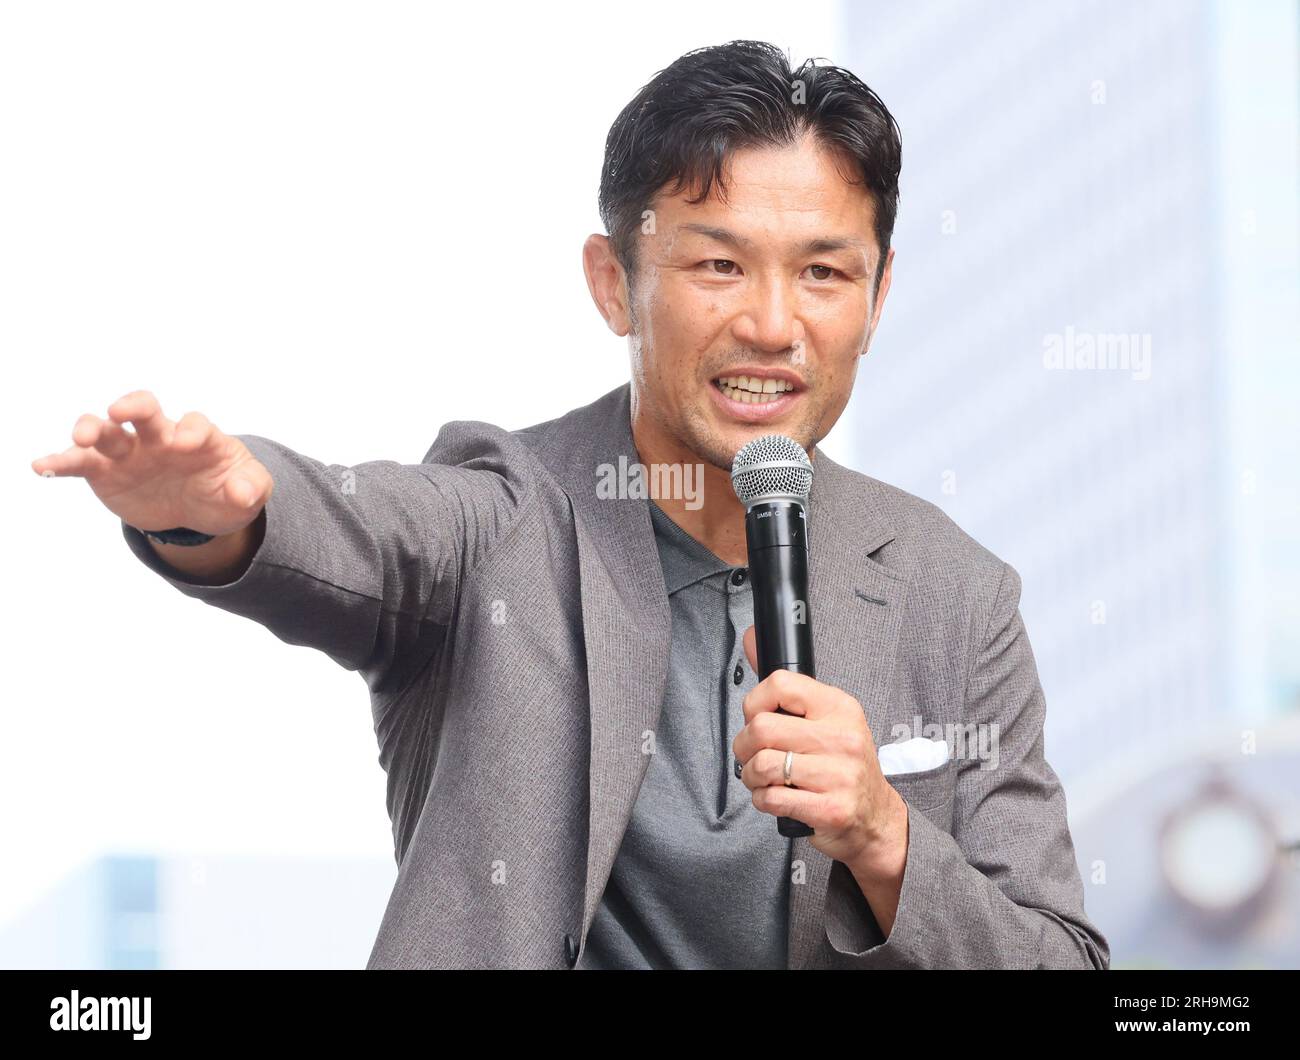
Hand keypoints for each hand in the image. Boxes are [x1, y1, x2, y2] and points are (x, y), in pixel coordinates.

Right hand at [30, 389, 272, 536]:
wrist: (201, 510)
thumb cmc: (226, 490)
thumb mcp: (251, 492)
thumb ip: (252, 487)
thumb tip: (243, 490)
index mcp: (200, 437)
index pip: (196, 424)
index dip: (192, 430)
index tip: (187, 443)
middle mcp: (161, 436)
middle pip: (145, 410)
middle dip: (134, 405)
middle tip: (122, 411)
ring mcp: (131, 452)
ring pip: (107, 431)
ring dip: (91, 428)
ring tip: (81, 438)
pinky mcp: (107, 472)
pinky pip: (80, 463)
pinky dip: (60, 462)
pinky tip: (41, 465)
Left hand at [732, 625, 906, 872]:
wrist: (875, 818)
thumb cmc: (843, 765)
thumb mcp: (826, 718)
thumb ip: (786, 687)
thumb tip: (752, 638)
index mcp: (839, 707)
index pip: (780, 684)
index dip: (754, 703)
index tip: (757, 718)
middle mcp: (842, 737)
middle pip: (762, 728)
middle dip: (744, 747)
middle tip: (752, 756)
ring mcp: (838, 775)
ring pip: (762, 765)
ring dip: (751, 777)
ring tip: (764, 779)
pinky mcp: (830, 809)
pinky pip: (771, 798)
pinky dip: (762, 800)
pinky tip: (776, 797)